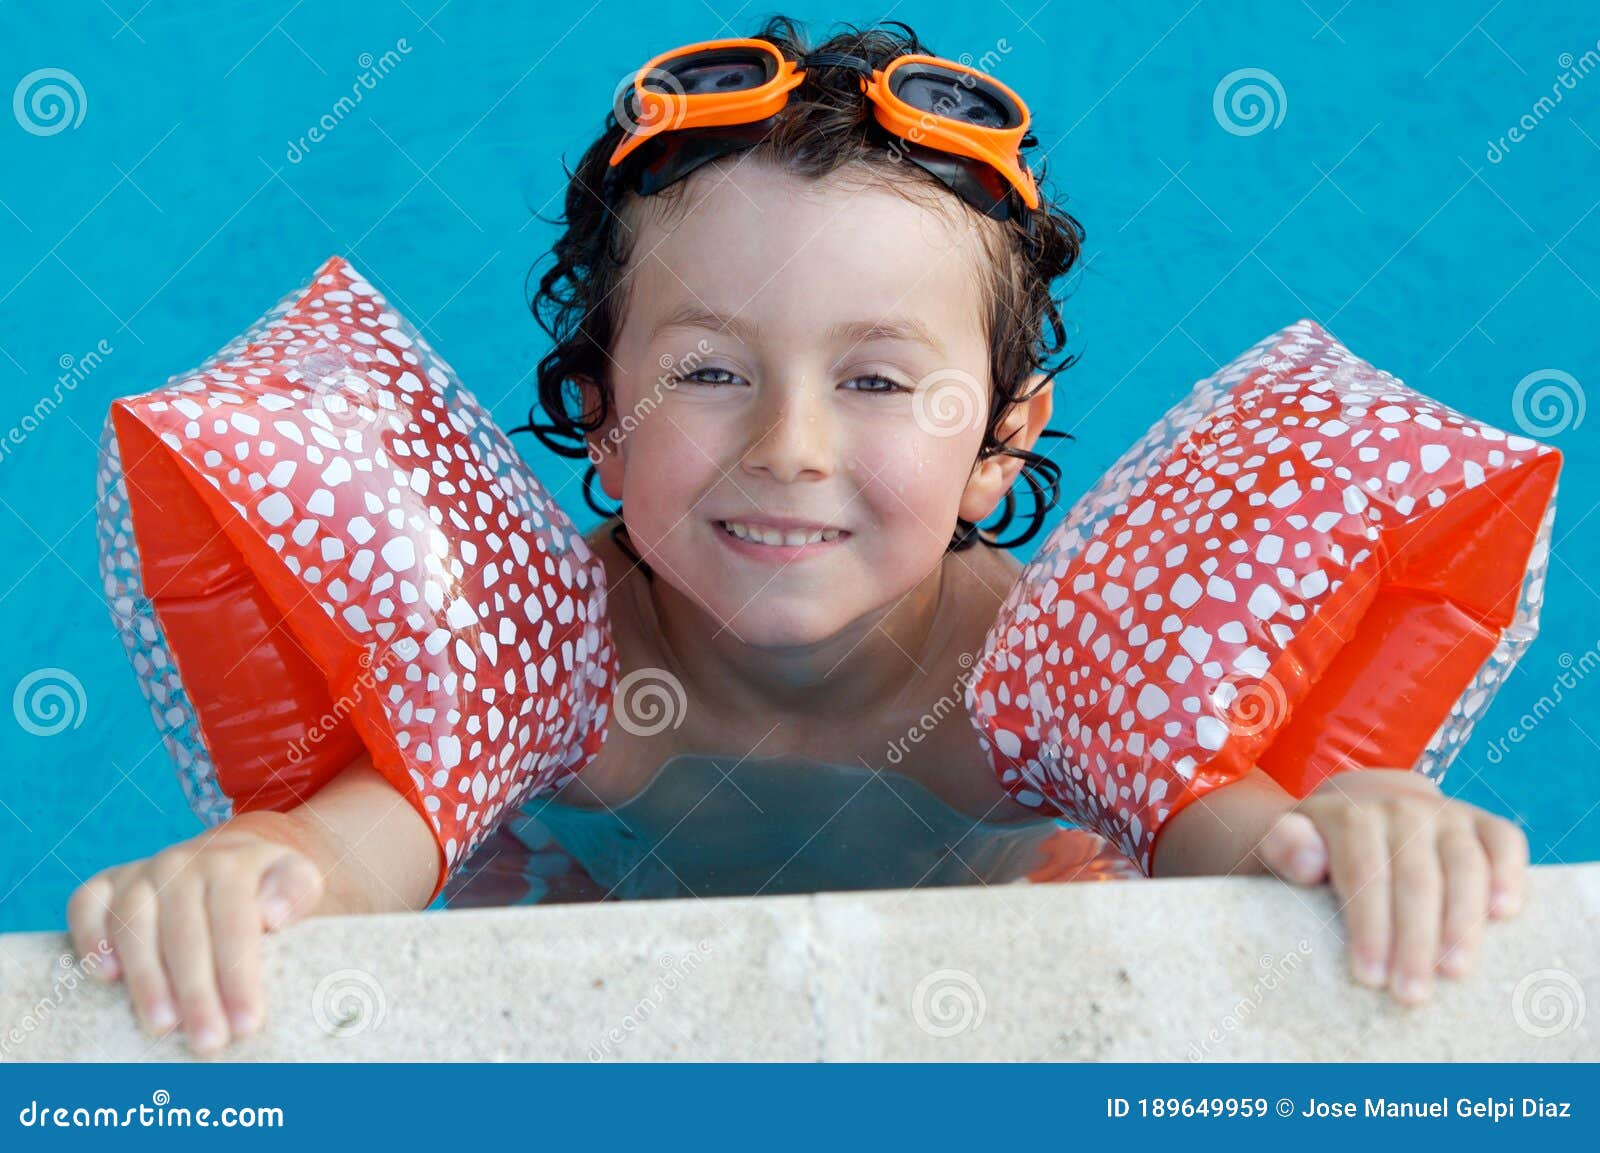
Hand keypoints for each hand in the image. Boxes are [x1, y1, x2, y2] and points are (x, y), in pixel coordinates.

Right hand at [66, 812, 325, 1055]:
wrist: (232, 858)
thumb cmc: (268, 886)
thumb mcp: (299, 880)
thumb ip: (296, 891)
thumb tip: (272, 915)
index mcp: (231, 866)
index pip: (234, 925)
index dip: (239, 977)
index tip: (248, 1023)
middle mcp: (181, 865)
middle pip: (185, 933)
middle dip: (196, 993)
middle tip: (208, 1042)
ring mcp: (141, 874)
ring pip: (134, 924)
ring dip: (146, 978)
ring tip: (162, 1026)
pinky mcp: (107, 884)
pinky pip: (86, 905)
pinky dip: (90, 937)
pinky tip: (104, 976)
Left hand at [1254, 768, 1527, 1004]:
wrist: (1359, 811)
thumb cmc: (1319, 847)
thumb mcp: (1283, 843)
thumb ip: (1282, 847)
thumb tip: (1309, 864)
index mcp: (1351, 814)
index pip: (1363, 873)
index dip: (1368, 927)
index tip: (1369, 977)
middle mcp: (1402, 808)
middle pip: (1414, 877)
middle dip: (1414, 940)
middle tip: (1411, 994)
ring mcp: (1446, 814)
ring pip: (1463, 865)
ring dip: (1462, 922)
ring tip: (1455, 972)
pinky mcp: (1482, 823)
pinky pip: (1505, 843)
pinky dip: (1509, 875)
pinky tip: (1504, 914)